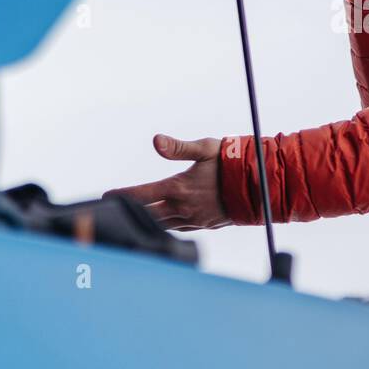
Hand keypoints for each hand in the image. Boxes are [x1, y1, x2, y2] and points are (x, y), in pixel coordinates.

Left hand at [102, 134, 229, 230]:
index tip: (106, 196)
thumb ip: (178, 148)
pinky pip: (179, 227)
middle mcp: (183, 208)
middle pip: (147, 214)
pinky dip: (167, 224)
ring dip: (147, 219)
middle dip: (131, 211)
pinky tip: (164, 219)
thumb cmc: (233, 162)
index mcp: (178, 188)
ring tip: (135, 214)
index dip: (121, 196)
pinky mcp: (205, 225)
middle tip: (115, 207)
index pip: (141, 196)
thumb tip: (155, 141)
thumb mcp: (205, 148)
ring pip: (162, 224)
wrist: (261, 186)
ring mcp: (194, 220)